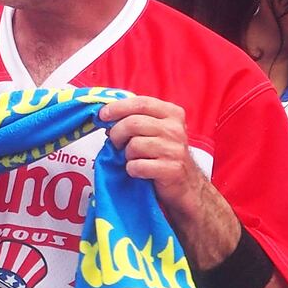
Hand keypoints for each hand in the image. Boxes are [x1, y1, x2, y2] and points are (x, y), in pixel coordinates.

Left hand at [98, 95, 206, 221]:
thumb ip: (135, 118)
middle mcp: (175, 129)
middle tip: (115, 143)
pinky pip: (137, 165)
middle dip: (116, 133)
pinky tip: (139, 171)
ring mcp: (174, 149)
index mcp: (172, 113)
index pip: (141, 103)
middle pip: (133, 123)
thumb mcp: (154, 130)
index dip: (118, 108)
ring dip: (126, 154)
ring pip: (134, 145)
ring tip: (134, 158)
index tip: (102, 115)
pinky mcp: (172, 169)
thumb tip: (105, 116)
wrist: (185, 183)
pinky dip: (132, 169)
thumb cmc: (163, 153)